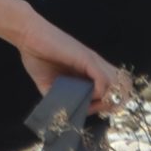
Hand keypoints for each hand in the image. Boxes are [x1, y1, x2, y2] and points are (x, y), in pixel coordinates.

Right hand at [0, 0, 127, 115]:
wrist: (26, 36)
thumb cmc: (35, 56)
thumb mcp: (48, 84)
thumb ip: (60, 98)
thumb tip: (68, 115)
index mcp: (90, 70)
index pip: (115, 88)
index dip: (108, 104)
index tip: (90, 110)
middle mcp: (97, 65)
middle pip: (124, 87)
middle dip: (113, 103)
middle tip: (96, 108)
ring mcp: (93, 61)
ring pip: (118, 84)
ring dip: (107, 99)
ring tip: (91, 104)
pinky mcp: (86, 59)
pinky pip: (103, 80)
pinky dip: (99, 93)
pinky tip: (86, 96)